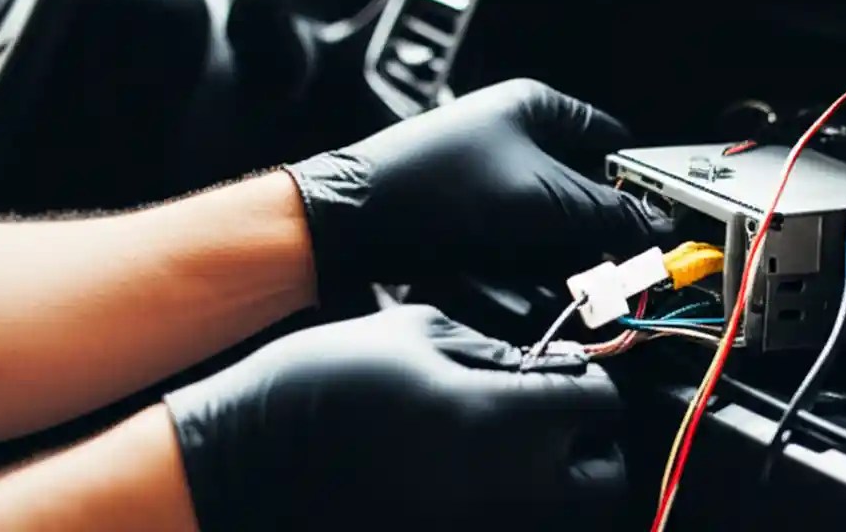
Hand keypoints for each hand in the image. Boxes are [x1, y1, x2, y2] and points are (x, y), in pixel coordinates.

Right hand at [165, 305, 625, 530]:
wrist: (240, 463)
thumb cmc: (318, 388)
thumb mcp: (410, 332)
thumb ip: (489, 348)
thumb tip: (535, 366)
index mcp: (501, 423)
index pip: (599, 404)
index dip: (587, 379)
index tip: (562, 372)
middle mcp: (508, 493)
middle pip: (605, 481)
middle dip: (590, 445)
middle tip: (554, 420)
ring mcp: (481, 530)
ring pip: (570, 519)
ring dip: (560, 486)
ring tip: (517, 457)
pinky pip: (515, 528)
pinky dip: (515, 508)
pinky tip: (476, 485)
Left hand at [286, 78, 670, 304]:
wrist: (355, 224)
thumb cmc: (437, 189)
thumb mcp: (542, 200)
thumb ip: (609, 214)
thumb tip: (657, 230)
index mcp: (535, 106)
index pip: (610, 138)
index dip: (635, 179)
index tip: (657, 219)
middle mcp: (513, 135)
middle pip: (583, 185)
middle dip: (599, 228)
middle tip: (617, 262)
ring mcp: (488, 177)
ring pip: (552, 219)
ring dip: (566, 252)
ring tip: (577, 281)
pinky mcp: (469, 215)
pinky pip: (518, 240)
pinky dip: (532, 262)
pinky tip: (533, 282)